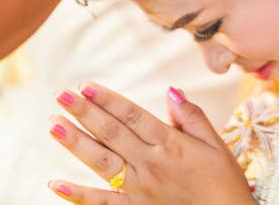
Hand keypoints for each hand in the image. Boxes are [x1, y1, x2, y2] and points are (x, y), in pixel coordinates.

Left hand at [49, 83, 254, 204]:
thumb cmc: (226, 186)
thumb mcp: (218, 146)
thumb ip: (192, 118)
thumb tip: (171, 91)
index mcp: (170, 144)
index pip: (132, 115)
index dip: (107, 99)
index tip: (85, 85)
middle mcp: (150, 164)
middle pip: (111, 133)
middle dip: (84, 112)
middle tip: (60, 94)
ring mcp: (140, 189)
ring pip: (101, 162)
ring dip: (75, 142)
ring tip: (53, 124)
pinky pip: (102, 202)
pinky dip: (78, 194)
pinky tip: (55, 182)